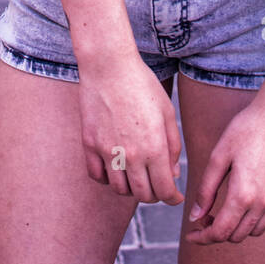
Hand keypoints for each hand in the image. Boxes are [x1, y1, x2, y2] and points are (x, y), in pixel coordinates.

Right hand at [77, 56, 183, 205]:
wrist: (109, 65)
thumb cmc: (142, 84)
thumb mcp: (166, 112)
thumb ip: (172, 146)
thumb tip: (172, 174)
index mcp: (154, 147)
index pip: (165, 190)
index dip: (173, 197)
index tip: (175, 195)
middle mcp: (131, 154)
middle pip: (143, 195)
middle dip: (154, 195)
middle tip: (157, 186)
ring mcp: (107, 151)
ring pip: (119, 189)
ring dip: (131, 189)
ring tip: (137, 176)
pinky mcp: (89, 144)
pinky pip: (97, 176)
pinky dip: (107, 179)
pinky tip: (115, 169)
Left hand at [185, 102, 264, 244]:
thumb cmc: (246, 128)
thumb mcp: (219, 156)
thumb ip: (206, 190)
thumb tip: (195, 217)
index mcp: (243, 195)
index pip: (220, 232)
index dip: (202, 237)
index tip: (191, 234)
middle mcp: (264, 202)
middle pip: (237, 236)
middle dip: (217, 232)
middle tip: (204, 218)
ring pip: (256, 231)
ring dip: (238, 228)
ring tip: (225, 211)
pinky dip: (260, 221)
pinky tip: (250, 207)